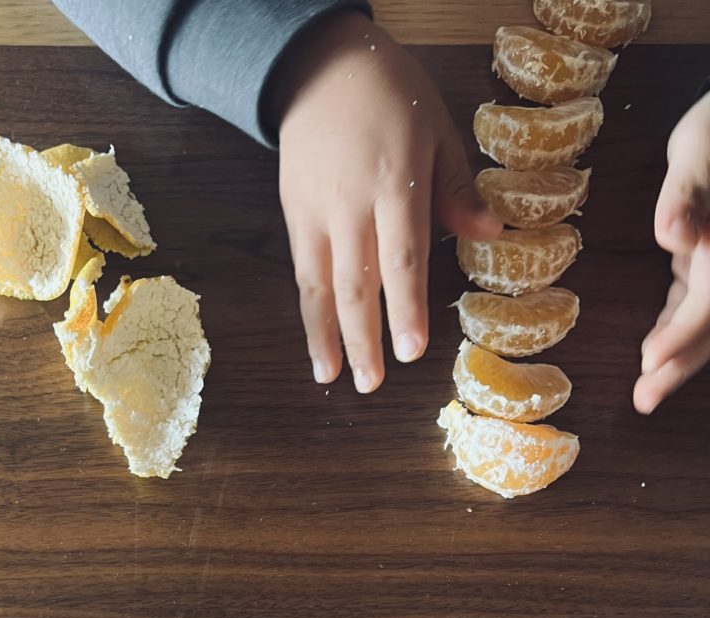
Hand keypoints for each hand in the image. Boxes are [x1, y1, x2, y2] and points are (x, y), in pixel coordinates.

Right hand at [271, 13, 500, 391]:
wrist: (320, 69)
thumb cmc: (390, 94)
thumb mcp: (437, 129)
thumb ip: (456, 189)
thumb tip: (488, 234)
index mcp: (395, 182)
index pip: (402, 258)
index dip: (405, 308)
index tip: (411, 351)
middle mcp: (351, 206)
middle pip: (357, 283)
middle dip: (364, 337)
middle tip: (372, 383)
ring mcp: (316, 214)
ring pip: (320, 286)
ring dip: (326, 336)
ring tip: (331, 376)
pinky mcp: (294, 217)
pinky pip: (303, 272)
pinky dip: (309, 311)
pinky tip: (316, 340)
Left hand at [634, 92, 709, 413]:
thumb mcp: (701, 147)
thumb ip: (686, 193)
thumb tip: (672, 236)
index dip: (684, 332)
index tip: (651, 358)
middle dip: (680, 363)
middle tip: (644, 400)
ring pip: (706, 318)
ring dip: (677, 354)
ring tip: (645, 391)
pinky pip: (697, 302)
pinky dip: (675, 327)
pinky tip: (652, 350)